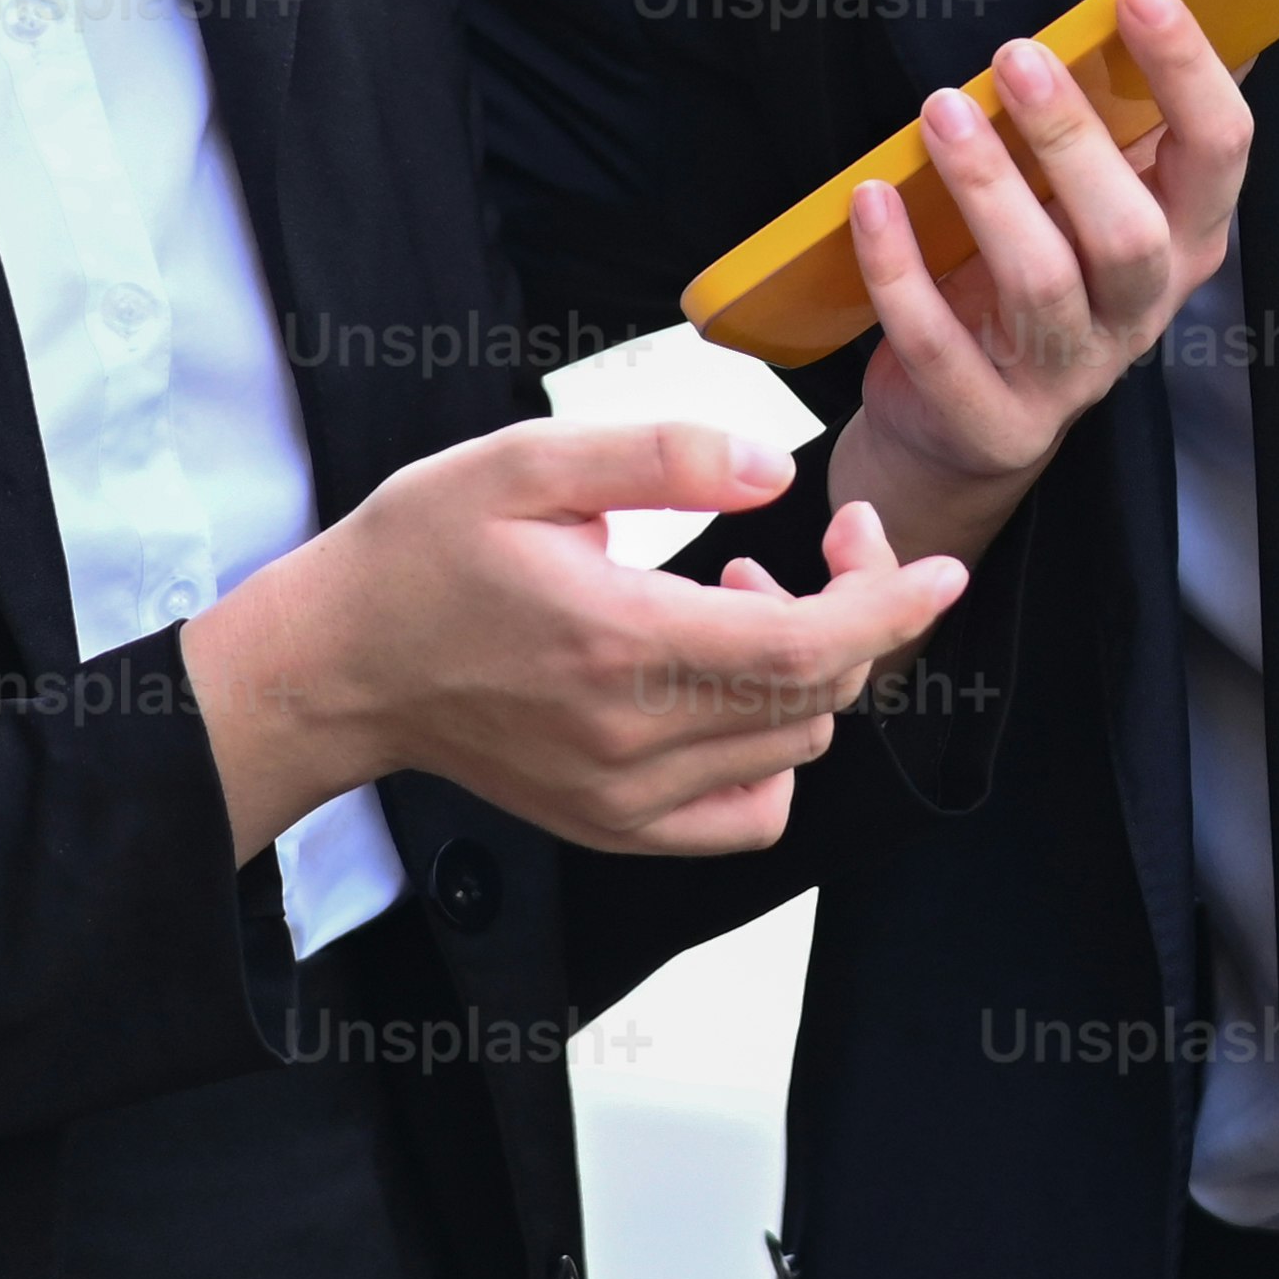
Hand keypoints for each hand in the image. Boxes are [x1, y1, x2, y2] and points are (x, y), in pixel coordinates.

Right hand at [184, 420, 969, 863]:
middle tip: (825, 544)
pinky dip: (772, 753)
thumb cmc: (422, 553)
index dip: (890, 607)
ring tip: (738, 599)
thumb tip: (777, 471)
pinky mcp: (613, 824)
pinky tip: (727, 689)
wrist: (338, 666)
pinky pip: (746, 813)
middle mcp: (629, 736)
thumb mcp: (524, 462)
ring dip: (805, 673)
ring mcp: (622, 796)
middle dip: (854, 614)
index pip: (805, 648)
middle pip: (813, 697)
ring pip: (791, 750)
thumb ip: (660, 454)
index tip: (940, 567)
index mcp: (617, 641)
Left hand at [819, 0, 1257, 567]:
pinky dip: (901, 269)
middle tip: (1015, 56)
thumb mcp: (1086, 199)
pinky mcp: (993, 419)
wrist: (962, 420)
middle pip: (1131, 233)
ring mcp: (1071, 373)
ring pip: (1042, 283)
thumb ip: (1119, 120)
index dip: (1189, 71)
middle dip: (1074, 139)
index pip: (1219, 153)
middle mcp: (1141, 310)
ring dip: (989, 190)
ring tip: (941, 112)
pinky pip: (941, 345)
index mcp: (1184, 239)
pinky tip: (870, 201)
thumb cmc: (1033, 272)